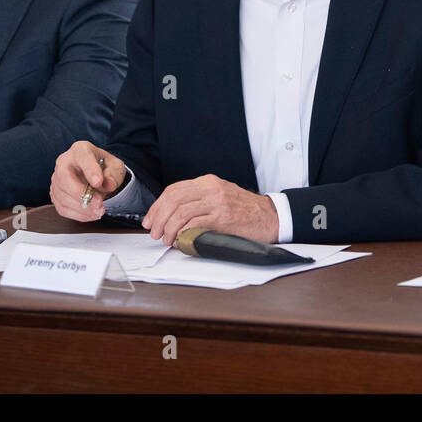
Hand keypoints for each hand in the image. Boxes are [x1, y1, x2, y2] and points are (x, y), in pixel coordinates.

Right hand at [49, 141, 127, 221]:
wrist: (97, 175)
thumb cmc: (104, 167)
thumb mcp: (115, 167)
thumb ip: (114, 174)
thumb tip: (109, 185)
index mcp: (80, 150)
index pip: (82, 157)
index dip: (90, 170)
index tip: (99, 182)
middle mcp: (64, 162)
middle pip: (64, 178)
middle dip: (81, 193)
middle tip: (99, 203)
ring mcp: (57, 179)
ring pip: (62, 196)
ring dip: (82, 208)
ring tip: (99, 210)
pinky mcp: (55, 195)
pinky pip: (63, 208)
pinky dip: (78, 215)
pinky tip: (92, 214)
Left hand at [142, 174, 278, 245]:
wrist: (270, 217)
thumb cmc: (245, 210)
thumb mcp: (220, 196)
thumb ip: (199, 200)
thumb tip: (172, 216)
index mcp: (208, 182)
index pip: (174, 190)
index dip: (157, 206)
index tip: (151, 219)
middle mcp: (211, 188)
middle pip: (173, 199)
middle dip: (159, 217)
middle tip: (154, 232)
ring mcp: (217, 202)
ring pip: (181, 212)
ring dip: (168, 228)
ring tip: (166, 239)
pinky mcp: (222, 218)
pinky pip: (194, 223)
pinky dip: (182, 232)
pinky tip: (180, 239)